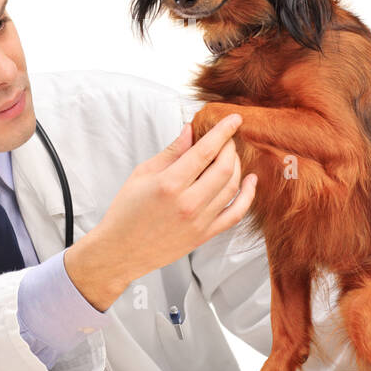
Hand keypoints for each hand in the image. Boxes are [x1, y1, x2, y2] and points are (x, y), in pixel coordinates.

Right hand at [64, 114, 257, 309]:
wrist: (121, 250)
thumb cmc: (126, 211)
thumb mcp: (142, 174)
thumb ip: (171, 151)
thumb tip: (191, 130)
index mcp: (169, 184)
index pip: (205, 151)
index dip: (223, 131)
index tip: (233, 119)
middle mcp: (188, 203)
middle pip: (224, 168)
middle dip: (230, 147)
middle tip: (227, 138)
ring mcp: (199, 221)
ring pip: (232, 188)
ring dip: (237, 166)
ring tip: (231, 156)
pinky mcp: (205, 235)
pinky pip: (236, 214)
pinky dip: (247, 196)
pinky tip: (250, 182)